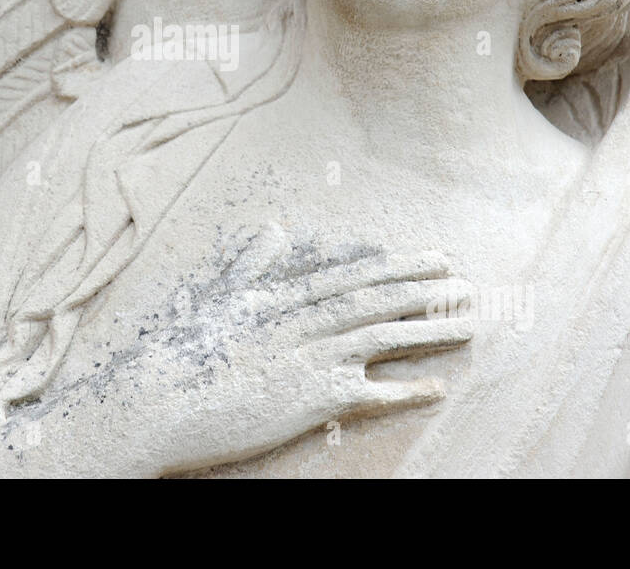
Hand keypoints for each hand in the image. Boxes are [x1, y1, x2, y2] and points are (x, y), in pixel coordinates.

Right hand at [111, 221, 473, 474]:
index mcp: (282, 298)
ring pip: (383, 336)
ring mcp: (309, 358)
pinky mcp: (311, 398)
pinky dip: (406, 390)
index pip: (352, 277)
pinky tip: (437, 387)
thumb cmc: (182, 354)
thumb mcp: (220, 298)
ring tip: (468, 323)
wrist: (161, 402)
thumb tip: (273, 226)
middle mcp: (302, 322)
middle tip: (465, 282)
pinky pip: (371, 393)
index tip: (433, 259)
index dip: (397, 267)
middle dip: (425, 288)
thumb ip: (252, 265)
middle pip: (375, 299)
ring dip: (429, 329)